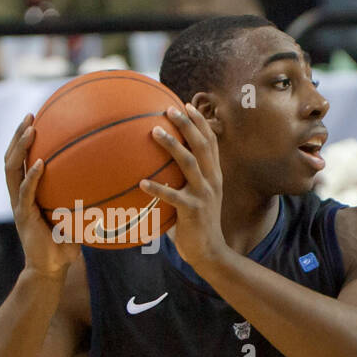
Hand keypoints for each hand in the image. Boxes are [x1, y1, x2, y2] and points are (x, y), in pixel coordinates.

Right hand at [5, 113, 77, 278]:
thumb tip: (116, 187)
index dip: (25, 141)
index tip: (36, 120)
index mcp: (28, 192)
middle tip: (29, 115)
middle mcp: (19, 194)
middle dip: (18, 135)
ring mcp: (18, 204)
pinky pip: (26, 192)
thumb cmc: (66, 244)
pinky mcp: (23, 216)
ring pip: (11, 169)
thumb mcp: (78, 217)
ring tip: (30, 130)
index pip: (22, 160)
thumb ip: (87, 201)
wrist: (51, 268)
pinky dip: (32, 176)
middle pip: (11, 157)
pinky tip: (40, 164)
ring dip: (20, 148)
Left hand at [141, 104, 225, 269]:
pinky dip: (157, 188)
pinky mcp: (193, 211)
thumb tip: (159, 165)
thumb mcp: (197, 196)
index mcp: (214, 175)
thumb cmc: (196, 223)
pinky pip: (173, 196)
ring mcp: (204, 195)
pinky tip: (141, 183)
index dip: (200, 122)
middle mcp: (212, 181)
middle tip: (169, 109)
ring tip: (154, 131)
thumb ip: (185, 179)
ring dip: (172, 146)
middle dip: (187, 124)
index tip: (185, 105)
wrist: (210, 252)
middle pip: (202, 146)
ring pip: (189, 164)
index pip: (210, 142)